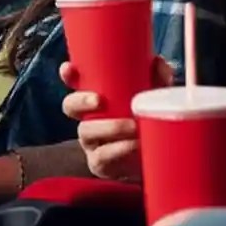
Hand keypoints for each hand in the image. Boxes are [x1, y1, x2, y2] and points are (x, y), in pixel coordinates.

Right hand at [60, 60, 162, 181]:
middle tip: (99, 100)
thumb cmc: (148, 122)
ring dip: (109, 127)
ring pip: (86, 131)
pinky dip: (119, 149)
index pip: (74, 82)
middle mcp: (88, 117)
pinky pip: (101, 156)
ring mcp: (90, 141)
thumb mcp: (154, 98)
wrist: (156, 161)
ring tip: (134, 127)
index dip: (68, 74)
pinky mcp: (99, 163)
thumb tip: (157, 62)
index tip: (70, 68)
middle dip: (80, 101)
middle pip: (70, 106)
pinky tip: (134, 145)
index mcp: (95, 98)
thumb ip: (157, 79)